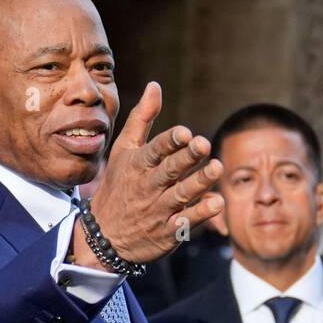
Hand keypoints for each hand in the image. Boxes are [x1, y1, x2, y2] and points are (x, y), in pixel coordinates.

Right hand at [79, 81, 222, 266]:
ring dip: (200, 182)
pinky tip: (217, 202)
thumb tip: (155, 86)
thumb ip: (141, 119)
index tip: (185, 132)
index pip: (155, 150)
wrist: (104, 236)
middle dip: (186, 158)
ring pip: (181, 195)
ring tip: (217, 168)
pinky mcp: (167, 233)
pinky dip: (201, 214)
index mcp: (137, 165)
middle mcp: (147, 187)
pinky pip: (185, 223)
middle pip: (169, 171)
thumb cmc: (118, 185)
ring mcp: (157, 211)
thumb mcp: (123, 151)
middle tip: (204, 144)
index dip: (169, 141)